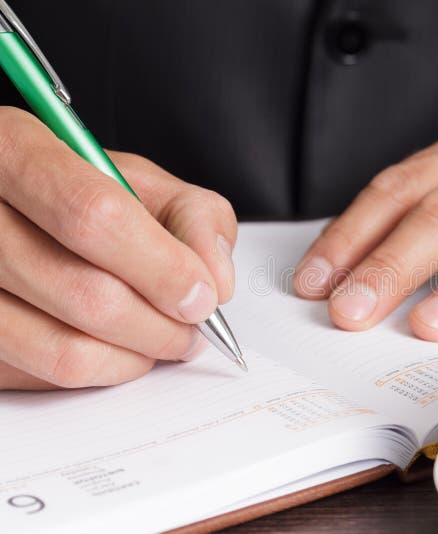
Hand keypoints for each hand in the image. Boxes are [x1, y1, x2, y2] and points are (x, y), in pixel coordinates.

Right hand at [0, 107, 236, 389]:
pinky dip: (99, 372)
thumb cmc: (79, 192)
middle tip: (192, 327)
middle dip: (161, 326)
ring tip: (161, 340)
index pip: (94, 216)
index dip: (162, 267)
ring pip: (63, 350)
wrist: (13, 210)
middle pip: (85, 294)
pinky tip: (116, 347)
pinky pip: (45, 376)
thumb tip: (214, 282)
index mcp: (14, 152)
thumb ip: (193, 216)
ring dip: (135, 358)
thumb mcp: (139, 179)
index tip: (202, 296)